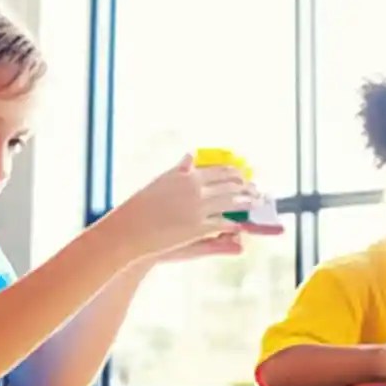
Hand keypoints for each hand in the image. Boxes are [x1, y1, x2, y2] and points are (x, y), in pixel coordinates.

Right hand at [102, 154, 258, 260]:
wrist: (130, 230)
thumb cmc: (142, 206)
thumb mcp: (161, 181)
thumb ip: (181, 170)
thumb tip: (191, 155)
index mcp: (188, 176)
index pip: (219, 170)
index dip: (234, 173)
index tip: (242, 174)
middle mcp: (196, 189)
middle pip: (229, 185)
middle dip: (245, 187)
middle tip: (256, 189)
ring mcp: (198, 208)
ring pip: (230, 203)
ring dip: (246, 203)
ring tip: (256, 203)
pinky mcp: (198, 228)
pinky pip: (222, 224)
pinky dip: (233, 224)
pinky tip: (240, 225)